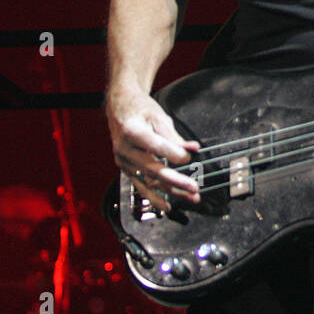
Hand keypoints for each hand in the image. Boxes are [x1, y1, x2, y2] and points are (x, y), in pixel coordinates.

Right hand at [106, 83, 200, 211]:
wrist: (120, 108)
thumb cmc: (140, 109)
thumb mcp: (158, 117)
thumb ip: (175, 136)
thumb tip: (192, 149)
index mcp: (131, 131)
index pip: (156, 146)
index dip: (174, 154)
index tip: (190, 157)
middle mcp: (124, 149)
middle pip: (151, 169)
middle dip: (175, 180)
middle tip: (193, 187)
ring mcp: (123, 161)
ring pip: (147, 181)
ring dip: (170, 192)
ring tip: (189, 198)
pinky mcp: (126, 168)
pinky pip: (141, 184)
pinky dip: (155, 196)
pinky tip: (168, 205)